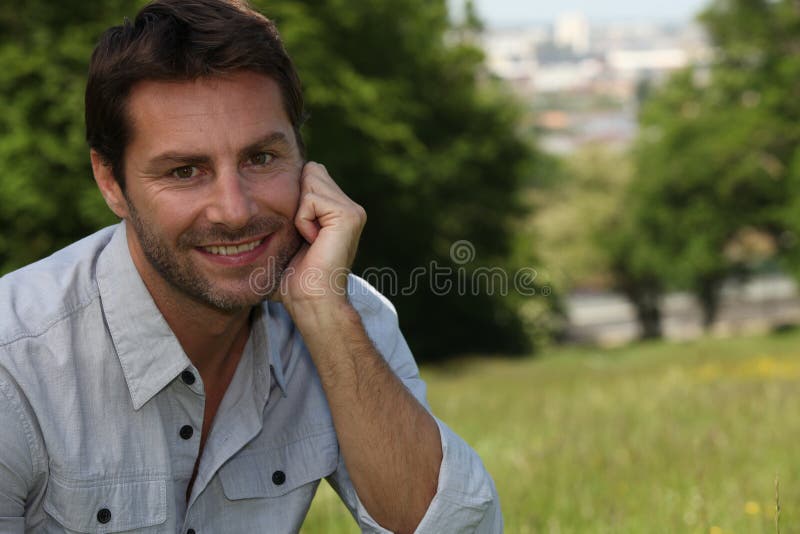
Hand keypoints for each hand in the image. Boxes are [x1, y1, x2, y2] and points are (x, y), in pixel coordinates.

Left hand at [280, 162, 365, 312]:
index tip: (299, 234)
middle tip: (304, 236)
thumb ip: (288, 210)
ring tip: (308, 239)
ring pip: (310, 179)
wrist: (310, 301)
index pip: (310, 173)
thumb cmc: (295, 279)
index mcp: (339, 211)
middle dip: (297, 200)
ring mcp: (353, 210)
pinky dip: (302, 220)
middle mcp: (351, 208)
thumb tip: (253, 196)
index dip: (294, 197)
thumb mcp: (289, 236)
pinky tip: (312, 241)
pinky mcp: (349, 215)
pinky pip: (310, 199)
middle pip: (311, 170)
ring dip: (299, 212)